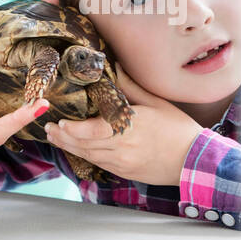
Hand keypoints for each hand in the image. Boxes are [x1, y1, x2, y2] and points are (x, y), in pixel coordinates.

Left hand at [42, 63, 203, 186]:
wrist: (193, 160)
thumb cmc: (178, 129)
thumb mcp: (156, 103)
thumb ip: (130, 87)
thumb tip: (115, 67)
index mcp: (129, 128)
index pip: (93, 130)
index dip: (73, 129)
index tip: (60, 122)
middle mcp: (122, 147)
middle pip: (85, 145)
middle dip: (63, 137)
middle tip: (48, 129)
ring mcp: (122, 162)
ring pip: (89, 156)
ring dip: (70, 147)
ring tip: (55, 138)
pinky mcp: (125, 172)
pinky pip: (99, 164)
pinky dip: (85, 156)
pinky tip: (76, 149)